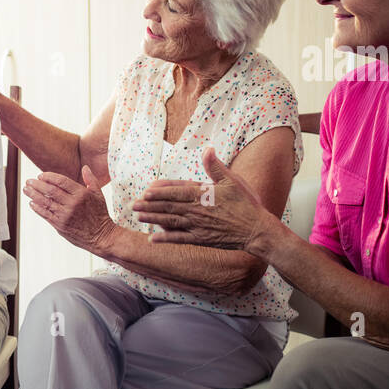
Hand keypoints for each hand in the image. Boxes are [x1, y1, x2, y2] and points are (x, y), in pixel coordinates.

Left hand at [24, 166, 117, 255]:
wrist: (101, 236)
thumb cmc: (100, 214)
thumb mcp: (98, 194)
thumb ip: (90, 179)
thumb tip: (85, 167)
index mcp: (81, 194)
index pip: (61, 181)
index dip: (49, 177)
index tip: (40, 175)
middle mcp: (72, 204)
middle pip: (50, 191)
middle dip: (37, 185)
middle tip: (28, 181)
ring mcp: (65, 215)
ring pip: (45, 202)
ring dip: (33, 195)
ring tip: (26, 190)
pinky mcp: (60, 225)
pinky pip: (46, 215)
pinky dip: (37, 208)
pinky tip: (32, 203)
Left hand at [131, 147, 273, 249]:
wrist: (256, 230)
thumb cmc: (246, 204)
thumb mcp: (232, 181)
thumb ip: (215, 167)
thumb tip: (207, 149)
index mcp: (202, 194)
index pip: (176, 191)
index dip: (160, 191)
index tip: (146, 191)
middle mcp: (196, 210)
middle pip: (168, 206)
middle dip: (149, 204)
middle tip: (132, 204)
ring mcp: (197, 226)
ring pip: (170, 221)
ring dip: (152, 219)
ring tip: (137, 217)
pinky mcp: (201, 240)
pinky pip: (179, 239)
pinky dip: (165, 239)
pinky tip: (152, 239)